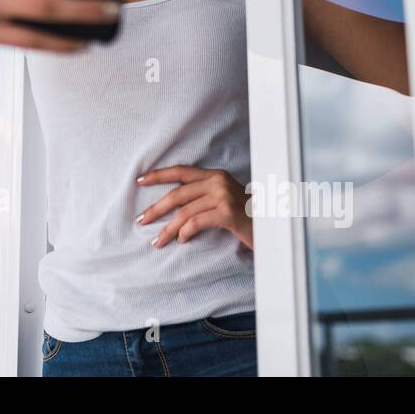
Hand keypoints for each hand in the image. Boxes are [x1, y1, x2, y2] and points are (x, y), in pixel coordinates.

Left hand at [135, 166, 253, 250]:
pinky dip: (185, 233)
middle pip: (178, 194)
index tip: (140, 180)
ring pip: (184, 212)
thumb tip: (174, 207)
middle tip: (141, 220)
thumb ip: (204, 197)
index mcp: (215, 175)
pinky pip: (196, 223)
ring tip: (157, 241)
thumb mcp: (225, 199)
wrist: (274, 226)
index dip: (159, 175)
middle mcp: (218, 181)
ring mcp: (223, 196)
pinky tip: (181, 240)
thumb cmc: (247, 216)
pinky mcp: (227, 213)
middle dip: (156, 208)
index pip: (180, 172)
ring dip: (168, 229)